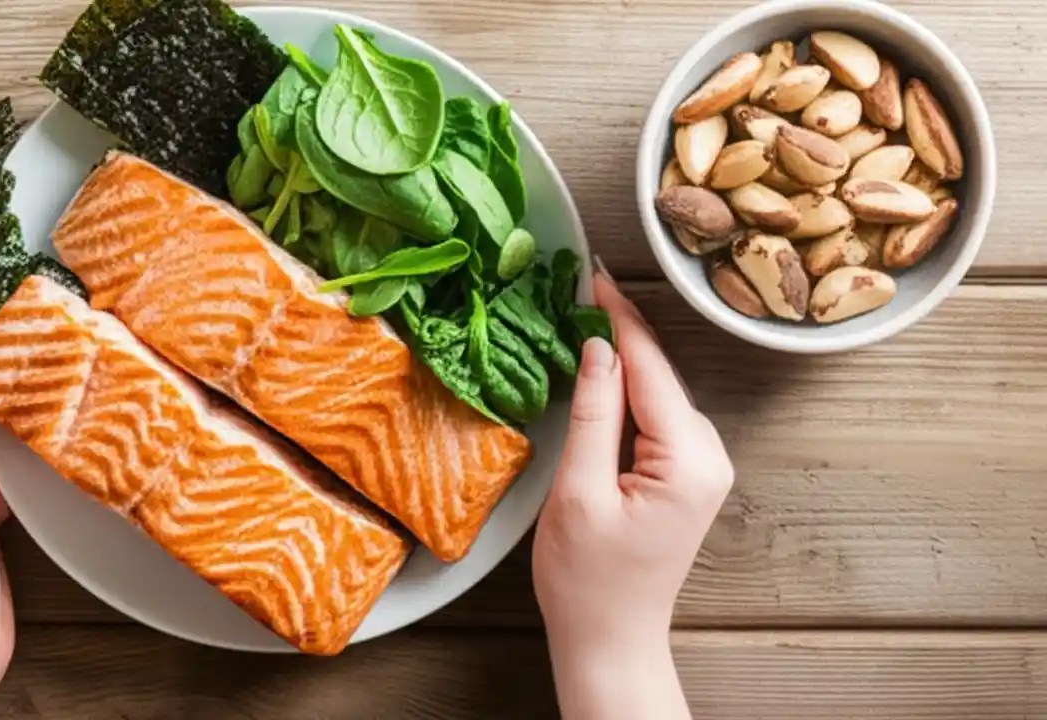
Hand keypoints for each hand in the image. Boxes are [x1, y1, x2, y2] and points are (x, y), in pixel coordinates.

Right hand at [533, 270, 733, 719]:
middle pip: (660, 375)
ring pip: (658, 392)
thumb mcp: (578, 491)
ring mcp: (704, 465)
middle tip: (578, 287)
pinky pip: (657, 416)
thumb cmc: (587, 580)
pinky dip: (629, 390)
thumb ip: (593, 413)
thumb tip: (597, 348)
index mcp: (688, 460)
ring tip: (583, 315)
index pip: (651, 368)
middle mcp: (709, 455)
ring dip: (623, 359)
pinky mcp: (688, 474)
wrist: (611, 638)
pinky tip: (601, 370)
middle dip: (620, 331)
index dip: (620, 317)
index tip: (593, 273)